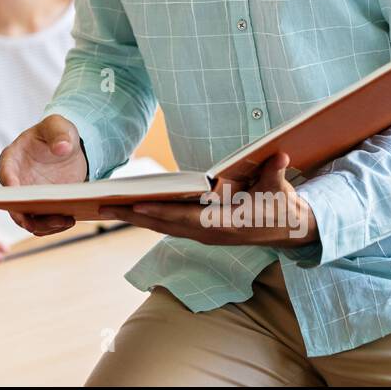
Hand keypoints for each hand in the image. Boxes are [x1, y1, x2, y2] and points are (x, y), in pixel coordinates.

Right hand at [0, 114, 86, 236]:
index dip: (9, 188)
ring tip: (67, 220)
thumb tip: (62, 148)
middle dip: (28, 216)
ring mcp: (26, 197)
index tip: (18, 197)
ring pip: (27, 220)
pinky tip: (70, 219)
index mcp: (12, 158)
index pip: (5, 174)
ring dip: (44, 225)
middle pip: (13, 205)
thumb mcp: (59, 126)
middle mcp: (15, 181)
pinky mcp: (40, 207)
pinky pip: (42, 223)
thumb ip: (59, 134)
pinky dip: (53, 226)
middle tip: (52, 218)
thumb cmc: (57, 133)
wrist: (68, 147)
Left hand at [100, 152, 316, 246]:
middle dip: (133, 215)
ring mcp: (204, 235)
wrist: (288, 229)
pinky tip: (129, 209)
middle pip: (164, 224)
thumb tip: (281, 154)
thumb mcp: (280, 189)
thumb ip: (276, 172)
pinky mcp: (201, 233)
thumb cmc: (281, 204)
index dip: (161, 211)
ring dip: (134, 218)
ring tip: (106, 208)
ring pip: (162, 227)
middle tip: (102, 207)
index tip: (136, 204)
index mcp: (226, 224)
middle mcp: (210, 233)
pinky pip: (168, 226)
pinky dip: (147, 218)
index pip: (186, 217)